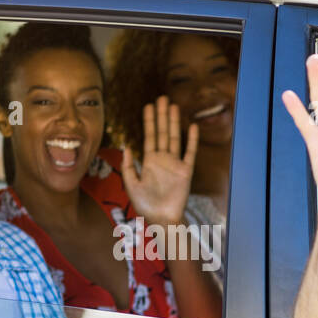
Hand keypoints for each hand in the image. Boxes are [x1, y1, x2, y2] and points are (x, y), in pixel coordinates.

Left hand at [122, 95, 197, 226]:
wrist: (161, 219)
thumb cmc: (145, 206)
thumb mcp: (131, 185)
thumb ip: (128, 166)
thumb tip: (126, 146)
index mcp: (149, 161)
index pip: (149, 136)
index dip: (149, 121)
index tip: (148, 106)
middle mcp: (163, 159)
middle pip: (162, 132)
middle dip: (161, 116)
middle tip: (161, 98)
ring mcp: (175, 164)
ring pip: (175, 138)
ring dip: (174, 122)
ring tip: (173, 106)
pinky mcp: (186, 171)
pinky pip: (189, 153)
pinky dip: (191, 140)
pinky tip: (192, 126)